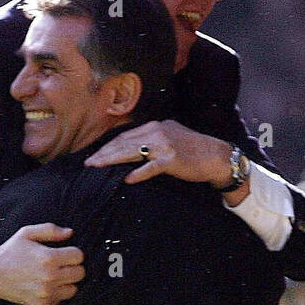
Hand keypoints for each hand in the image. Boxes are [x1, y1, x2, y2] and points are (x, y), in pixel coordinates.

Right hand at [0, 224, 83, 304]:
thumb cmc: (11, 251)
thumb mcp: (27, 233)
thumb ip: (50, 230)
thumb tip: (70, 233)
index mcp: (48, 258)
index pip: (79, 256)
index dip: (73, 252)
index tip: (64, 252)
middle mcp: (50, 277)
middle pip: (80, 273)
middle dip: (73, 266)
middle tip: (61, 263)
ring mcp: (47, 293)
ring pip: (74, 288)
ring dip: (67, 281)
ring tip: (55, 274)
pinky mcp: (43, 304)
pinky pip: (62, 298)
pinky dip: (57, 292)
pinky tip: (46, 284)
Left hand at [85, 121, 242, 194]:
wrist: (216, 156)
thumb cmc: (194, 150)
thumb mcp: (171, 137)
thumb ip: (153, 141)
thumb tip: (134, 149)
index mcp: (155, 126)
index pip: (126, 136)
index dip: (108, 146)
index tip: (94, 154)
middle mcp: (157, 132)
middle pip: (124, 142)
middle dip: (104, 153)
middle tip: (88, 163)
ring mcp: (164, 145)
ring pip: (132, 151)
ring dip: (112, 160)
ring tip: (97, 167)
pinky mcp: (172, 159)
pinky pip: (150, 167)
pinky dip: (138, 173)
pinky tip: (127, 179)